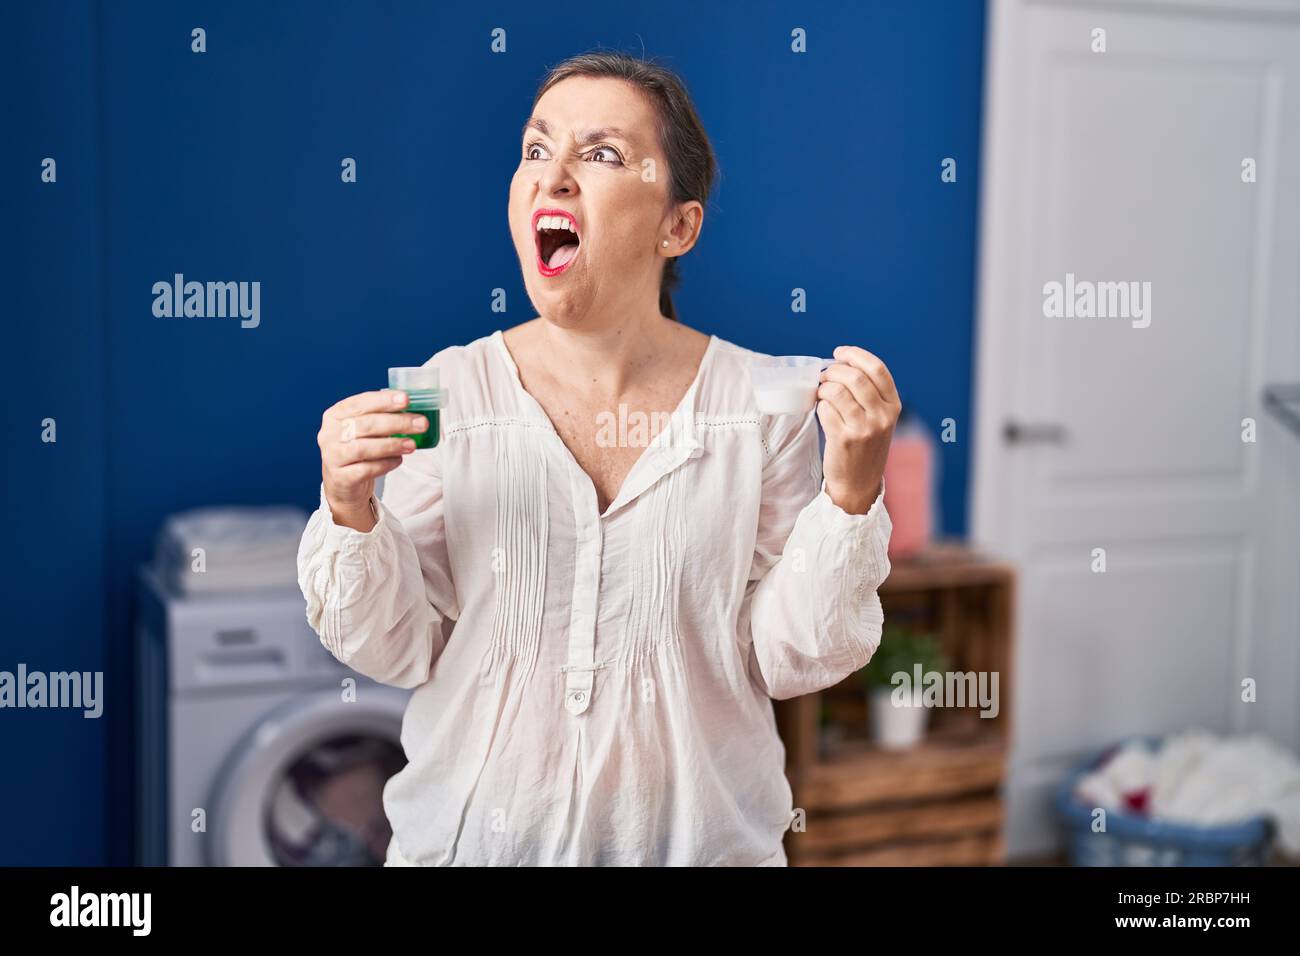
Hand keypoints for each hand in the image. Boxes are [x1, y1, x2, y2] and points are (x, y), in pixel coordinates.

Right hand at [318, 389, 428, 530]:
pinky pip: (366, 469)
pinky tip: (398, 460)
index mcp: (335, 415)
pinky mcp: (341, 477)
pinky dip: (386, 464)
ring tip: (412, 444)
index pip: (359, 403)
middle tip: (421, 423)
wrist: (343, 484)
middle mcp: (329, 434)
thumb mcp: (364, 430)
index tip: (406, 399)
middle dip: (397, 423)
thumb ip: (381, 418)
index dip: (383, 400)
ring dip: (392, 445)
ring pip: (364, 447)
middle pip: (366, 425)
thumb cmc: (358, 449)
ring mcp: (332, 456)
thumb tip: (413, 411)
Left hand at [815, 345, 900, 514]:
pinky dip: (819, 407)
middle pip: (854, 377)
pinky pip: (824, 410)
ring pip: (836, 391)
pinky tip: (822, 413)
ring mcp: (864, 428)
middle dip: (833, 371)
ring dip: (823, 388)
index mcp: (894, 406)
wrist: (859, 484)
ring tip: (821, 394)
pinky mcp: (844, 439)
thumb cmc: (865, 446)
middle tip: (824, 376)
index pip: (878, 369)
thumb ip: (870, 394)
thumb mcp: (879, 419)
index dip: (856, 354)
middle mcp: (883, 416)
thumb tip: (841, 363)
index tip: (840, 352)